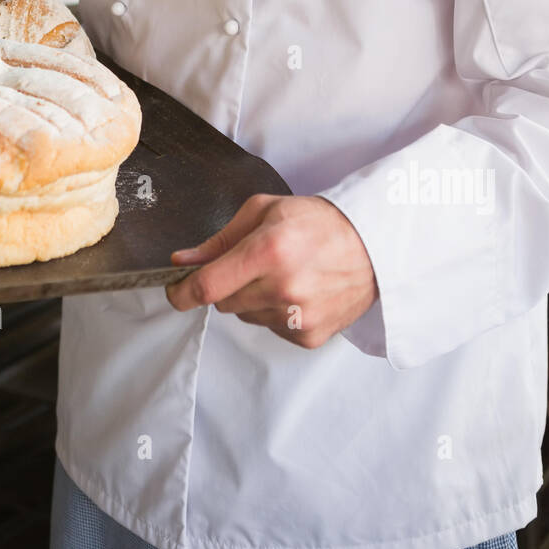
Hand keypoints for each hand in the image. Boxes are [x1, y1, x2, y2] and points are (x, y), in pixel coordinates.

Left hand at [165, 193, 377, 346]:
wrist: (374, 244)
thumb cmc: (318, 221)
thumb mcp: (264, 211)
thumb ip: (219, 240)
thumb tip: (182, 262)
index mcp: (267, 252)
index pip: (208, 286)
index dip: (182, 293)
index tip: (175, 292)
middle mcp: (282, 288)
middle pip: (223, 302)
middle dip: (227, 285)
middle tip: (252, 264)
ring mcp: (297, 317)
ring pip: (246, 316)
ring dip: (253, 299)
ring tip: (284, 274)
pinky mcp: (310, 336)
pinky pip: (271, 329)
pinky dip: (275, 313)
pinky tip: (299, 291)